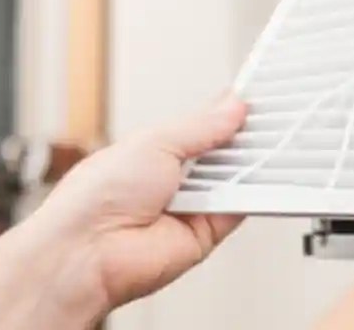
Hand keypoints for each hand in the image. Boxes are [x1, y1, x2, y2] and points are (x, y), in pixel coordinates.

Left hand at [35, 97, 248, 309]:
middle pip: (223, 154)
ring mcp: (190, 208)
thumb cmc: (96, 197)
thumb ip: (202, 125)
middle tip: (266, 123)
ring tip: (263, 148)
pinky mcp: (206, 234)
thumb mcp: (155, 141)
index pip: (202, 128)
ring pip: (235, 180)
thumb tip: (233, 106)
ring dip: (248, 166)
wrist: (87, 252)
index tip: (253, 101)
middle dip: (242, 139)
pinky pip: (239, 209)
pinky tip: (259, 178)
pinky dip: (252, 195)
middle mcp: (173, 181)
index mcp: (155, 152)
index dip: (227, 115)